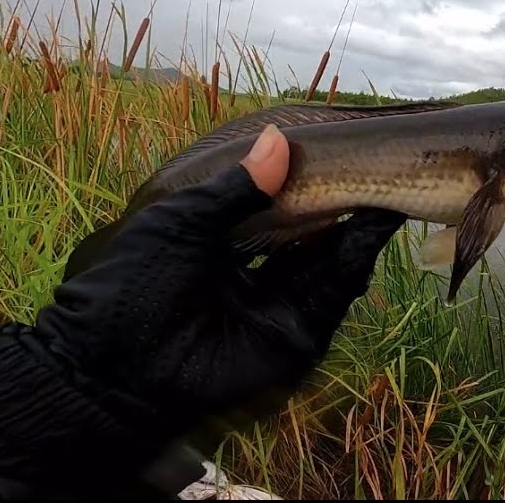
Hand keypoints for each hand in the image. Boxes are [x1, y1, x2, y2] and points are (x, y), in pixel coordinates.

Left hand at [0, 124, 406, 494]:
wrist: (118, 366)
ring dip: (358, 226)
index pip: (272, 206)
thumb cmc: (135, 282)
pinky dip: (356, 260)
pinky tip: (372, 226)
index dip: (303, 180)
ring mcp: (278, 305)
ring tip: (385, 185)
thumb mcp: (184, 221)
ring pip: (328, 259)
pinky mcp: (297, 335)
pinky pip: (333, 293)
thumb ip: (237, 187)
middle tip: (374, 163)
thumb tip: (280, 139)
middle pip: (308, 232)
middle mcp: (254, 272)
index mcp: (220, 243)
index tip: (336, 148)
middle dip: (340, 201)